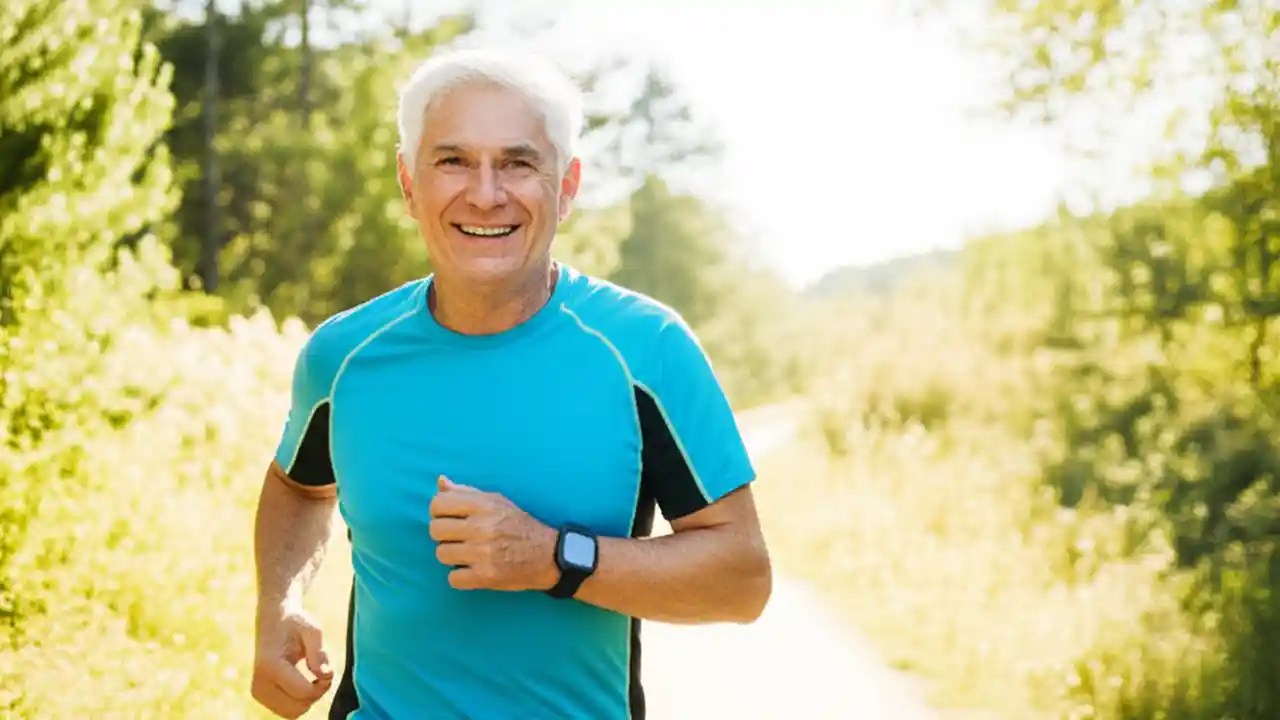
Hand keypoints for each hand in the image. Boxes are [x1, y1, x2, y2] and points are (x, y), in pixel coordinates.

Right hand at [251, 604, 333, 718]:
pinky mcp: (259, 696)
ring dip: (308, 699)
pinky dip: (299, 701)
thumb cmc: (296, 623)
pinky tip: (302, 682)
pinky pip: (287, 711)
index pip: (304, 693)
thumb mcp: (312, 630)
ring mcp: (257, 692)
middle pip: (299, 707)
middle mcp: (260, 683)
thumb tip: (325, 675)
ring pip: (293, 713)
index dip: (323, 685)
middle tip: (321, 673)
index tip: (329, 670)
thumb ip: (319, 652)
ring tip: (312, 676)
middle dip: (316, 694)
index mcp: (271, 666)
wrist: (273, 620)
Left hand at [429, 475, 556, 590]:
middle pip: (435, 530)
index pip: (438, 504)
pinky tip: (473, 570)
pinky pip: (453, 578)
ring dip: (452, 556)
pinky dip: (461, 576)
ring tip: (467, 554)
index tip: (449, 518)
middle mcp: (481, 527)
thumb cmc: (520, 525)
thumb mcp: (497, 501)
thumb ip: (466, 492)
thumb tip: (440, 482)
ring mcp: (482, 553)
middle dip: (444, 535)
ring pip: (441, 554)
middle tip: (458, 538)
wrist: (549, 555)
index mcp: (483, 505)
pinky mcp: (485, 576)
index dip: (439, 512)